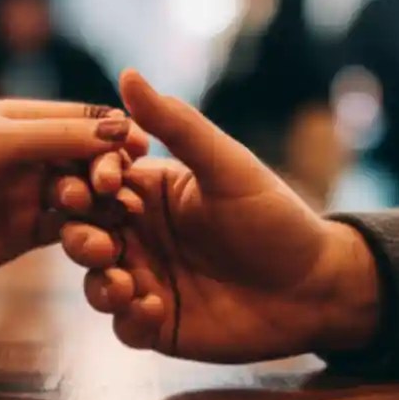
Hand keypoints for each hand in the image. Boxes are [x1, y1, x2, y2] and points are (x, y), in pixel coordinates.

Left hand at [0, 98, 147, 290]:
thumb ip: (60, 136)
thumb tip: (122, 130)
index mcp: (20, 119)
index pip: (86, 119)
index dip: (117, 134)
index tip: (140, 154)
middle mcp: (28, 153)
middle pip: (92, 158)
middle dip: (110, 173)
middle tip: (114, 192)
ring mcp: (28, 194)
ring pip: (86, 196)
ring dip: (102, 205)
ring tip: (107, 220)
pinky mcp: (25, 233)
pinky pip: (71, 228)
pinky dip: (88, 233)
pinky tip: (95, 243)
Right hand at [58, 71, 379, 362]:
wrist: (317, 288)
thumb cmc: (275, 217)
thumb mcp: (226, 166)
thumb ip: (176, 125)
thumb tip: (128, 73)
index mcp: (148, 190)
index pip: (94, 181)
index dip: (84, 183)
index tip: (99, 186)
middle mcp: (138, 234)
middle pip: (82, 232)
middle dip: (81, 238)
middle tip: (101, 246)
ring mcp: (144, 279)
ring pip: (95, 281)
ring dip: (100, 283)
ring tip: (126, 285)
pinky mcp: (156, 325)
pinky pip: (124, 326)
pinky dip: (129, 319)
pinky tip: (155, 311)